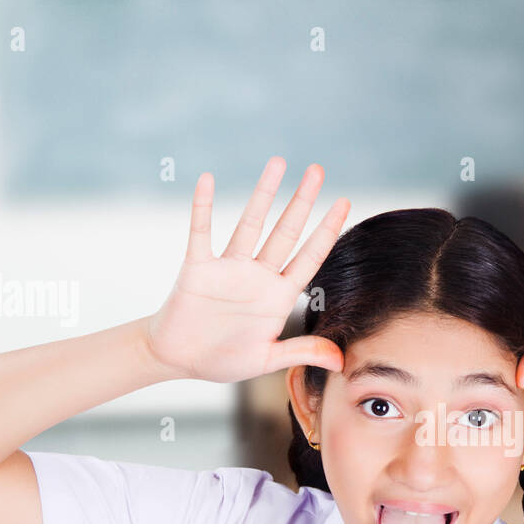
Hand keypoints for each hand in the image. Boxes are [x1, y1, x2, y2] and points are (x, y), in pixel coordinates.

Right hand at [146, 159, 349, 382]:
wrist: (178, 360)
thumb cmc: (223, 359)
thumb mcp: (267, 359)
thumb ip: (302, 352)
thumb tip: (340, 360)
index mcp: (278, 296)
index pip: (310, 256)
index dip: (327, 230)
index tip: (344, 202)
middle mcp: (257, 275)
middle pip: (285, 231)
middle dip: (302, 201)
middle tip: (318, 170)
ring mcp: (228, 269)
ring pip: (250, 224)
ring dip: (263, 194)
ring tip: (278, 163)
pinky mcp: (198, 268)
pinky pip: (201, 233)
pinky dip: (203, 207)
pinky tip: (208, 181)